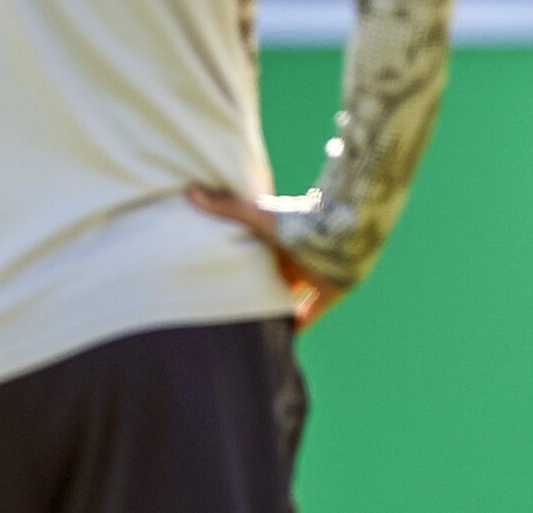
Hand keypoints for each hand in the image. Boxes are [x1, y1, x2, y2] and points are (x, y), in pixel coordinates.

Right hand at [188, 186, 346, 330]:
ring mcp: (311, 277)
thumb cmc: (298, 224)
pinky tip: (284, 341)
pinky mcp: (327, 294)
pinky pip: (311, 314)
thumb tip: (190, 191)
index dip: (242, 268)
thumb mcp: (257, 217)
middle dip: (257, 291)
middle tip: (232, 310)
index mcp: (277, 245)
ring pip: (290, 298)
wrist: (341, 234)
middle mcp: (294, 261)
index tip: (220, 282)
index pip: (256, 259)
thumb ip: (227, 207)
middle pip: (272, 279)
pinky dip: (298, 326)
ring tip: (252, 330)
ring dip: (276, 310)